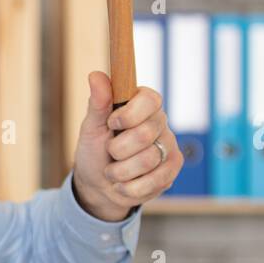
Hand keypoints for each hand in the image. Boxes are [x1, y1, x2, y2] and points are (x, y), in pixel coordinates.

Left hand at [71, 71, 181, 221]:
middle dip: (117, 149)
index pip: (150, 100)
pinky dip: (130, 187)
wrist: (98, 187)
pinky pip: (154, 180)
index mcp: (142, 104)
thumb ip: (98, 103)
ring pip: (149, 160)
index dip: (129, 115)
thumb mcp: (91, 128)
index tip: (112, 124)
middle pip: (145, 134)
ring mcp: (168, 146)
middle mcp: (159, 122)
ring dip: (120, 171)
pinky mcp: (171, 170)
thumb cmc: (95, 152)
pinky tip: (123, 184)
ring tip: (114, 170)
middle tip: (110, 152)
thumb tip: (96, 75)